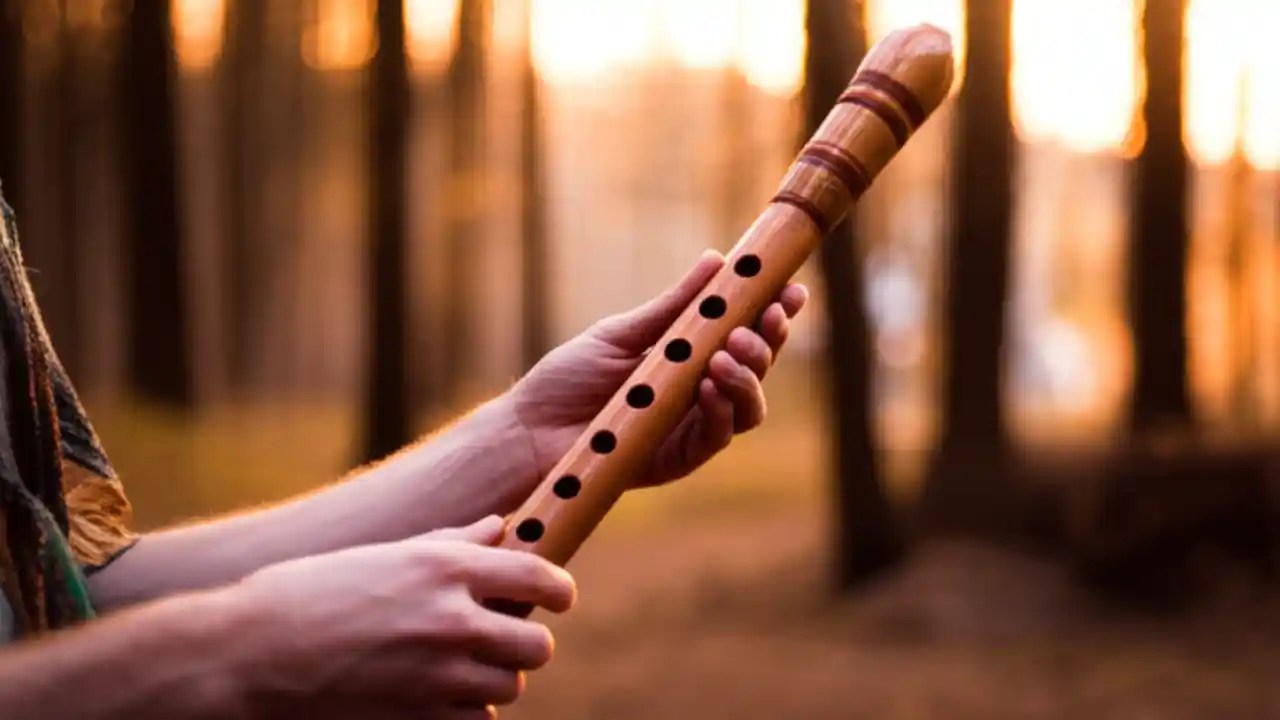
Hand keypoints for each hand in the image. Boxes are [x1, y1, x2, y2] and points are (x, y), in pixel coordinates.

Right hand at [226, 516, 574, 717]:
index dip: (559, 589)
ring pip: (510, 687)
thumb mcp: (384, 553)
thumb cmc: (309, 591)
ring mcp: (438, 675)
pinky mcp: (420, 719)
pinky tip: (440, 696)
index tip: (560, 596)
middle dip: (524, 642)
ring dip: (494, 678)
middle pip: (536, 644)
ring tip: (461, 666)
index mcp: (444, 567)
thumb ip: (451, 542)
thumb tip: (499, 529)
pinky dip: (468, 712)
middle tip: (502, 637)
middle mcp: (451, 620)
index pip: (539, 577)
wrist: (249, 654)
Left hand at [509, 250, 807, 487]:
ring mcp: (692, 427)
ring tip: (730, 353)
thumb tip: (715, 261)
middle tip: (764, 320)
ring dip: (750, 377)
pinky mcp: (678, 458)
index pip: (746, 333)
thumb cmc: (568, 379)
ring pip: (748, 407)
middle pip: (757, 369)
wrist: (528, 430)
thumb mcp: (622, 333)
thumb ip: (672, 307)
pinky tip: (711, 386)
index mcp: (691, 357)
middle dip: (770, 341)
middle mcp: (700, 393)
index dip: (773, 313)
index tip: (790, 288)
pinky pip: (716, 436)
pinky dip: (721, 410)